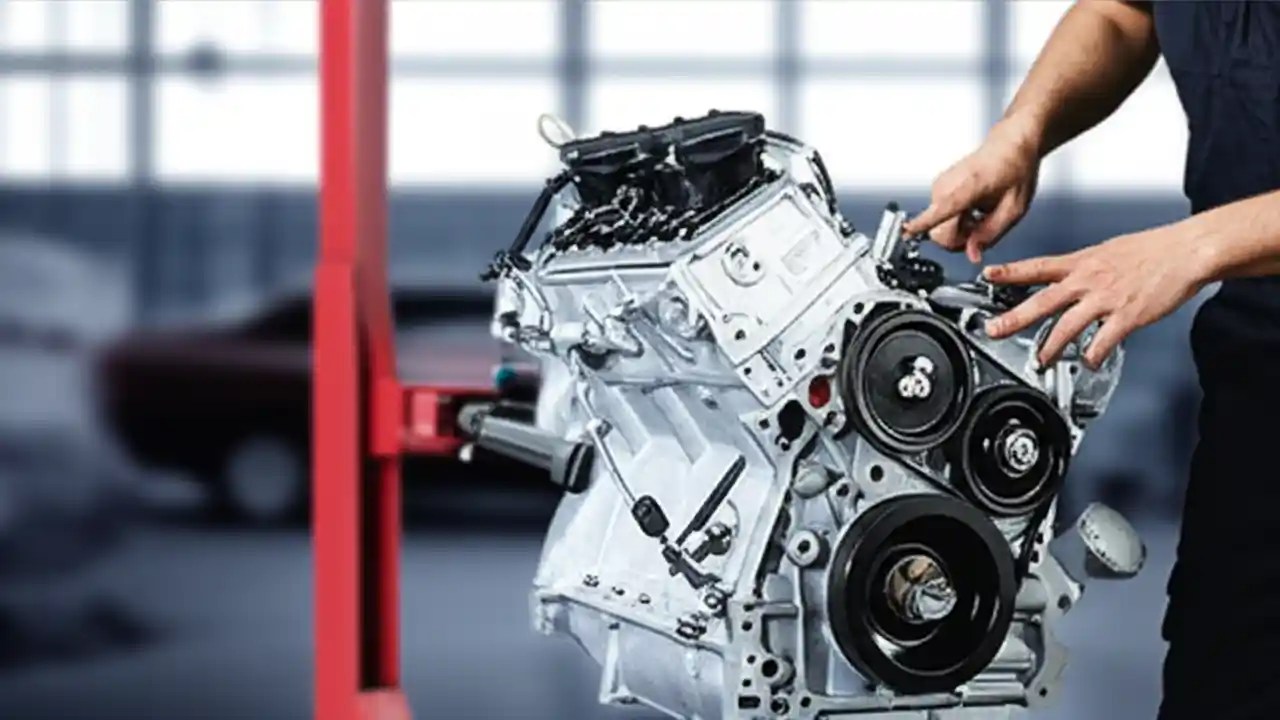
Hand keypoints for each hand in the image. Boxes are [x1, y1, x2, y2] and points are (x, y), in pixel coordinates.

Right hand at [902, 116, 1042, 262]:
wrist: (1008, 146)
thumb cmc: (1013, 170)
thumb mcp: (1014, 209)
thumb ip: (991, 234)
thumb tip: (972, 254)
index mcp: (968, 187)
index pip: (941, 210)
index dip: (923, 223)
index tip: (906, 232)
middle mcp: (947, 187)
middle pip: (939, 232)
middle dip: (959, 240)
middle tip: (980, 230)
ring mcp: (939, 187)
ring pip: (939, 227)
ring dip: (959, 230)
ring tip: (980, 215)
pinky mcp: (938, 189)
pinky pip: (940, 217)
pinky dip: (956, 220)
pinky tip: (973, 209)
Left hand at [982, 227, 1211, 368]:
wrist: (1186, 251)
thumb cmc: (1152, 250)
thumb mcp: (1108, 250)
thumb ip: (1085, 267)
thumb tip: (1069, 277)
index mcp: (1083, 262)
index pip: (1038, 266)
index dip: (1010, 271)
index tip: (986, 274)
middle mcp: (1088, 280)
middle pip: (1043, 301)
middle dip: (1015, 318)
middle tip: (994, 330)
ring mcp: (1106, 300)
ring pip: (1067, 327)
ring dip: (1050, 347)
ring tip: (1040, 360)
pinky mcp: (1126, 317)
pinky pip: (1103, 342)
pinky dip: (1094, 355)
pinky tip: (1090, 362)